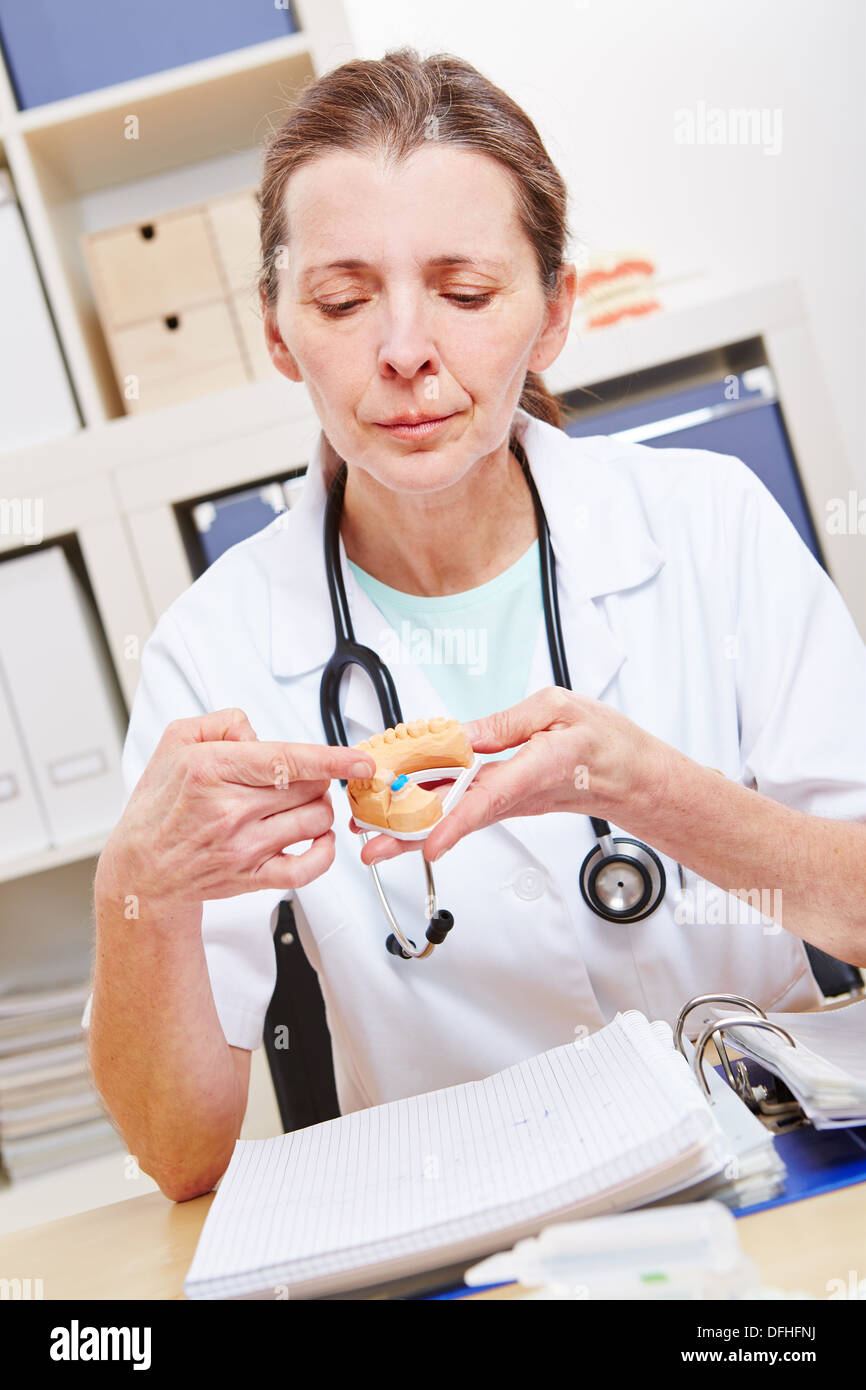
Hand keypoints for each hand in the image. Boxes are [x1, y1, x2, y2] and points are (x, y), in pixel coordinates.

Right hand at [96, 708, 375, 908]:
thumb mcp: (177, 742)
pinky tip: (316, 839)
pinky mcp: (252, 878)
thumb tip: (259, 731)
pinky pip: (308, 868)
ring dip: (318, 808)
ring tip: (297, 805)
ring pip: (315, 820)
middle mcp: (230, 810)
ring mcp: (243, 847)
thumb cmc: (161, 803)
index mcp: (212, 770)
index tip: (360, 760)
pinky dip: (324, 853)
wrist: (141, 867)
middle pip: (310, 787)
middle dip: (315, 777)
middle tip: (296, 779)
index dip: (332, 758)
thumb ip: (222, 722)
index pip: (287, 760)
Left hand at [354, 687, 664, 865]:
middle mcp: (519, 793)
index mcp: (537, 767)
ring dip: (412, 831)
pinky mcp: (505, 802)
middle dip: (413, 834)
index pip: (490, 797)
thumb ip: (506, 721)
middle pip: (459, 816)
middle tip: (370, 846)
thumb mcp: (559, 708)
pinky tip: (398, 818)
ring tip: (371, 842)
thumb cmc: (604, 740)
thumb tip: (461, 734)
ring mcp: (511, 802)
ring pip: (455, 818)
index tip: (429, 844)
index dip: (457, 821)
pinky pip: (464, 810)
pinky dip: (429, 815)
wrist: (629, 775)